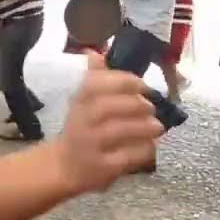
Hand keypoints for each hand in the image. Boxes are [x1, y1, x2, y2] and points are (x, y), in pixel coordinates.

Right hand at [52, 52, 163, 193]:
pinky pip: (128, 156)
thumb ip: (94, 78)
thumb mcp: (82, 103)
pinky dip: (144, 149)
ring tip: (156, 126)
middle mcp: (82, 122)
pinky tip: (150, 145)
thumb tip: (95, 52)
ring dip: (144, 126)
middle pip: (109, 107)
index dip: (123, 81)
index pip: (96, 84)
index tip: (141, 84)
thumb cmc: (79, 129)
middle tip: (151, 107)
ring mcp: (91, 146)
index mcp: (79, 102)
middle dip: (136, 104)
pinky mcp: (103, 168)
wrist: (63, 167)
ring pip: (120, 131)